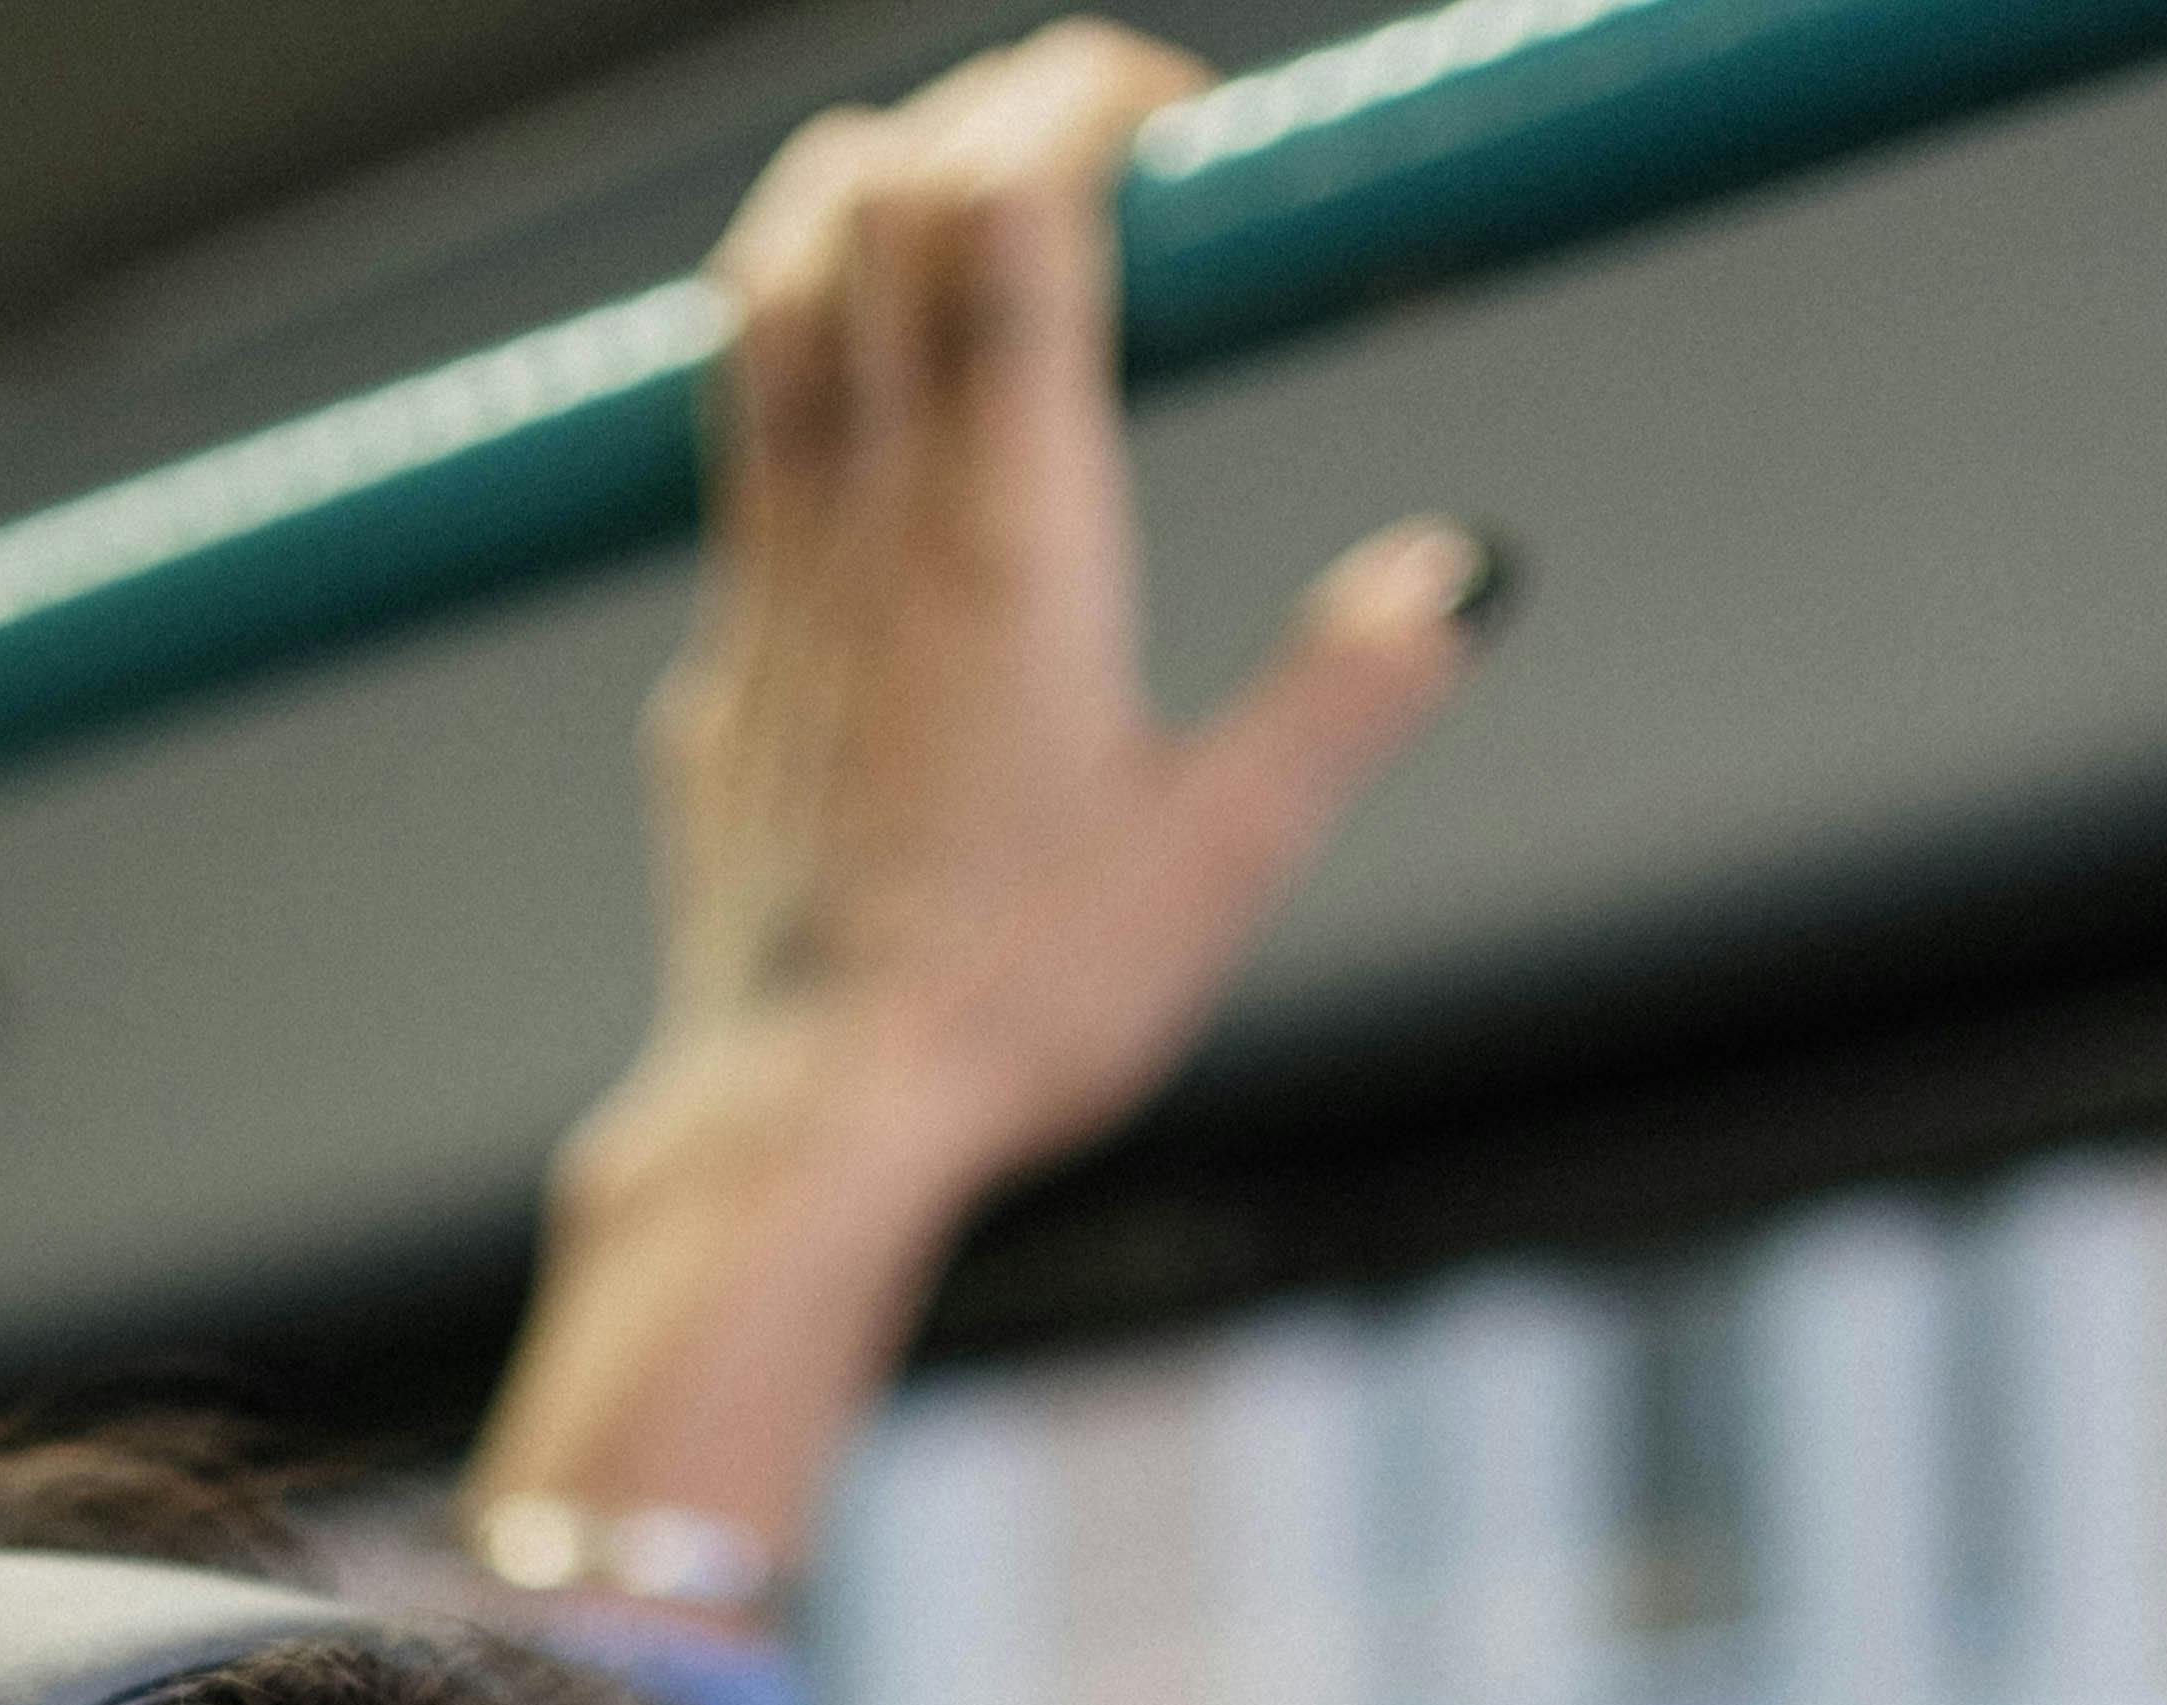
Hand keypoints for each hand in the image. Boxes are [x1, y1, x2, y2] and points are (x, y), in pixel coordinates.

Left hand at [469, 23, 1503, 1601]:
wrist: (797, 1138)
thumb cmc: (1002, 1017)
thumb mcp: (1216, 859)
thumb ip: (1337, 700)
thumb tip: (1451, 580)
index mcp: (1006, 531)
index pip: (1010, 195)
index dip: (1081, 97)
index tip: (1167, 122)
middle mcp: (866, 525)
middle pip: (870, 198)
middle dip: (972, 119)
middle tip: (1075, 157)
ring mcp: (765, 595)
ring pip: (763, 298)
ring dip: (847, 213)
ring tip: (942, 230)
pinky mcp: (714, 685)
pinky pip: (734, 472)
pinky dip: (797, 393)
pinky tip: (874, 467)